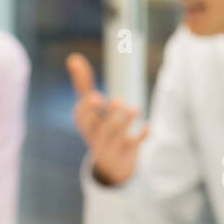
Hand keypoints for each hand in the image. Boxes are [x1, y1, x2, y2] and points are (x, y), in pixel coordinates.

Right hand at [67, 52, 148, 185]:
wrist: (110, 166)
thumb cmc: (98, 128)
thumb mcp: (90, 109)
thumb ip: (82, 84)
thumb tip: (74, 58)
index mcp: (87, 126)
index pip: (82, 118)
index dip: (87, 109)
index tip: (95, 96)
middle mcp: (97, 137)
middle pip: (99, 128)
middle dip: (108, 115)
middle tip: (115, 100)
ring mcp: (112, 147)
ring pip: (117, 137)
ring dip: (125, 121)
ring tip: (134, 109)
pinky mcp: (128, 154)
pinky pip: (134, 147)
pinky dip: (142, 136)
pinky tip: (149, 126)